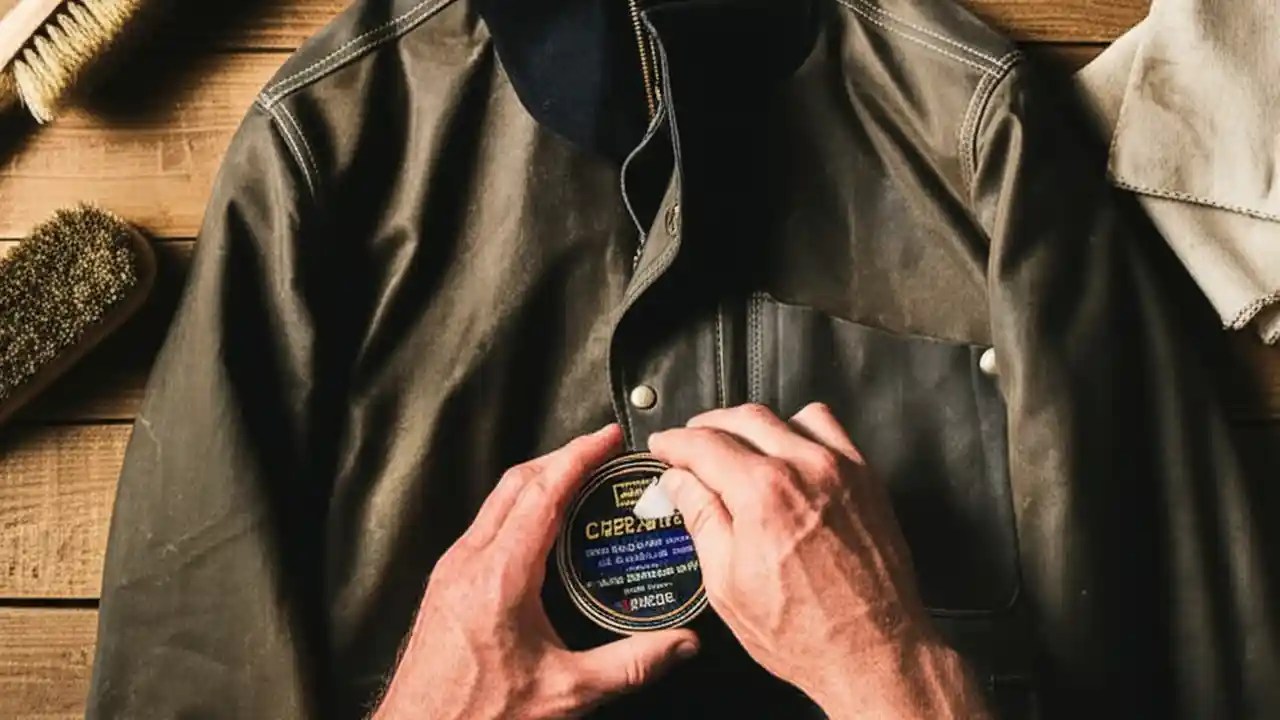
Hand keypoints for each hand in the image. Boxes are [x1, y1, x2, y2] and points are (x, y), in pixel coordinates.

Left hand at [374, 425, 698, 719]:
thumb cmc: (476, 716)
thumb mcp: (568, 693)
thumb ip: (632, 664)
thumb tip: (681, 644)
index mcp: (499, 576)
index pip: (544, 492)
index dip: (580, 456)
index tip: (608, 438)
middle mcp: (469, 562)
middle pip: (517, 483)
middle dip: (562, 458)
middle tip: (602, 452)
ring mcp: (451, 571)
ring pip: (497, 502)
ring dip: (539, 481)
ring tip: (579, 481)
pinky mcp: (445, 585)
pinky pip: (486, 526)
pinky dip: (520, 510)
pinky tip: (543, 529)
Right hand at [648, 403, 988, 719]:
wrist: (873, 653)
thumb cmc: (804, 633)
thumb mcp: (726, 583)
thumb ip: (701, 518)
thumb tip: (678, 482)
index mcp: (762, 493)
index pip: (703, 443)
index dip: (673, 442)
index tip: (662, 447)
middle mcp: (804, 468)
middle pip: (742, 419)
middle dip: (706, 427)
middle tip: (689, 445)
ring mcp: (841, 468)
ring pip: (785, 416)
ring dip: (752, 426)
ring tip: (735, 448)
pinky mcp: (866, 478)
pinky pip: (828, 429)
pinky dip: (799, 430)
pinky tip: (787, 452)